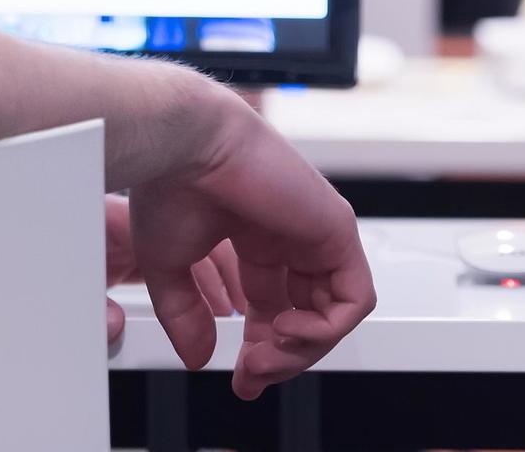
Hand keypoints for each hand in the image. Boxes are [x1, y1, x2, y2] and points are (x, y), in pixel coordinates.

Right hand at [126, 92, 374, 395]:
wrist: (183, 146)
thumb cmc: (170, 186)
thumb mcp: (169, 268)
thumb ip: (187, 316)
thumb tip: (199, 358)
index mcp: (255, 241)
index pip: (273, 309)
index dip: (261, 349)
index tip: (242, 378)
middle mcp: (290, 238)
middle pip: (306, 317)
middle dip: (281, 357)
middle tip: (251, 373)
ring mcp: (317, 233)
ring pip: (333, 314)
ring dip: (301, 349)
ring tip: (263, 355)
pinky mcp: (337, 228)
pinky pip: (355, 298)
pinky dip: (327, 329)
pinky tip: (288, 329)